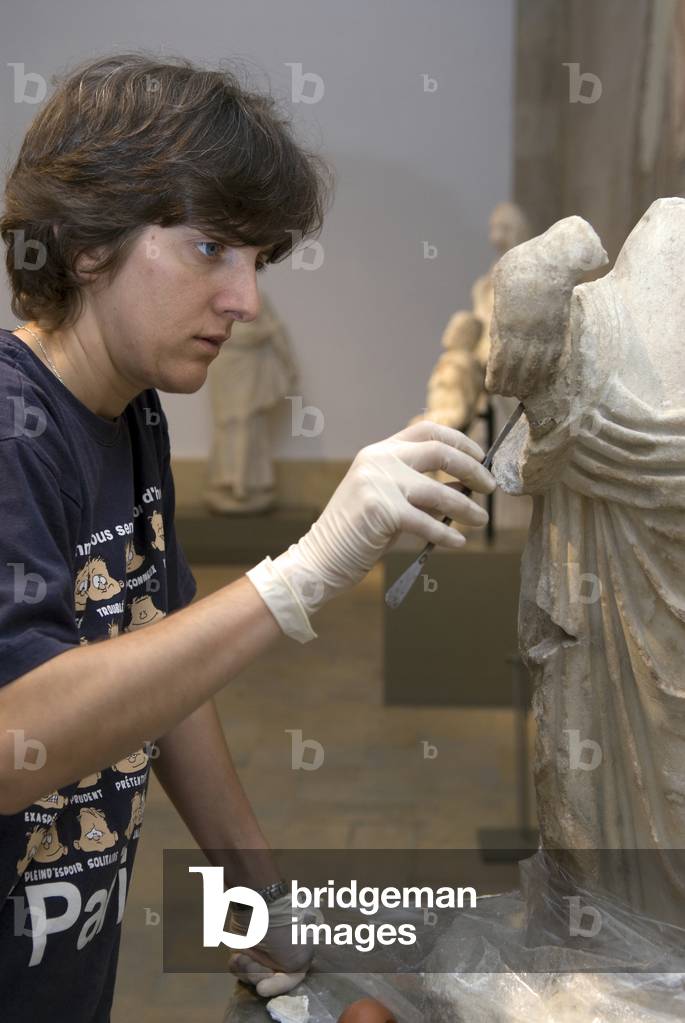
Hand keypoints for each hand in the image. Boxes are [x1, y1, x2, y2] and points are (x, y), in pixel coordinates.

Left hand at [228, 894, 318, 997]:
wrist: (258, 903)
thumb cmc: (283, 930)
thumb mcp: (300, 955)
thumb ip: (295, 974)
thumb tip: (284, 978)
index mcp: (297, 955)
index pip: (289, 980)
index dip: (276, 986)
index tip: (262, 988)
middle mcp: (279, 956)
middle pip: (268, 980)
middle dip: (258, 975)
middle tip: (252, 967)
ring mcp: (261, 952)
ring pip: (251, 975)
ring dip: (246, 969)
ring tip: (243, 958)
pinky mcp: (245, 948)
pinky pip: (239, 967)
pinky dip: (237, 964)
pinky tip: (237, 956)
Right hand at [246, 420, 495, 641]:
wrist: (320, 559)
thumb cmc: (358, 534)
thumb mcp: (390, 502)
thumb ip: (420, 490)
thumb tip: (467, 487)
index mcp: (378, 452)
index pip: (426, 430)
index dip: (459, 439)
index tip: (480, 456)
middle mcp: (377, 460)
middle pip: (439, 451)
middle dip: (472, 469)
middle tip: (490, 486)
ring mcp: (378, 483)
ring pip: (438, 491)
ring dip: (467, 507)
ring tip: (482, 520)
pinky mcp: (381, 510)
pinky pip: (427, 521)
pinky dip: (447, 534)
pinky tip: (458, 542)